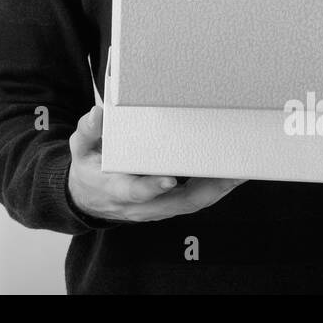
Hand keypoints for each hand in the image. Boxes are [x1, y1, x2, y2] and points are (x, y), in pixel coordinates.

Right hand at [66, 104, 245, 222]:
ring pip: (192, 203)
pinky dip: (215, 188)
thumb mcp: (80, 149)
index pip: (136, 192)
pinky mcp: (168, 206)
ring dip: (218, 188)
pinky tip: (232, 171)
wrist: (88, 199)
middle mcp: (141, 205)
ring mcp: (157, 208)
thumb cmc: (88, 169)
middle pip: (179, 202)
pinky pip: (195, 200)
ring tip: (242, 168)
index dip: (152, 187)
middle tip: (231, 171)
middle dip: (208, 189)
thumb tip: (98, 113)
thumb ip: (89, 132)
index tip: (169, 178)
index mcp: (116, 189)